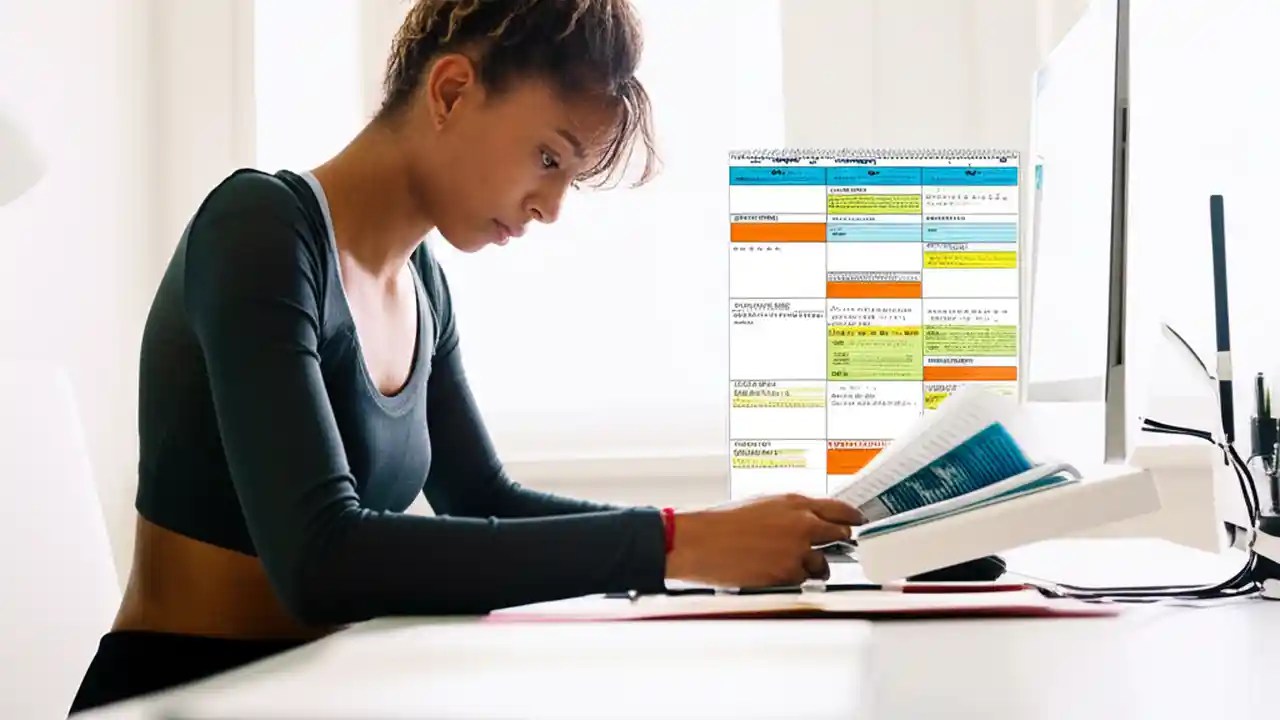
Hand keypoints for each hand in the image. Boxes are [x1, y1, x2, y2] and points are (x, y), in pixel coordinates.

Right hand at [664, 493, 864, 587]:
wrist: (701, 542)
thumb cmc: (721, 523)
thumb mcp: (761, 505)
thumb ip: (790, 512)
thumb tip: (808, 521)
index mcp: (794, 502)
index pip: (840, 509)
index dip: (851, 517)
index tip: (856, 522)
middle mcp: (802, 524)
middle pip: (840, 535)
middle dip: (835, 543)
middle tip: (828, 548)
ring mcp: (798, 550)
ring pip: (822, 564)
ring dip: (811, 566)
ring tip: (785, 563)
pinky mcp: (788, 573)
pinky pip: (802, 580)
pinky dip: (792, 579)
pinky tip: (772, 571)